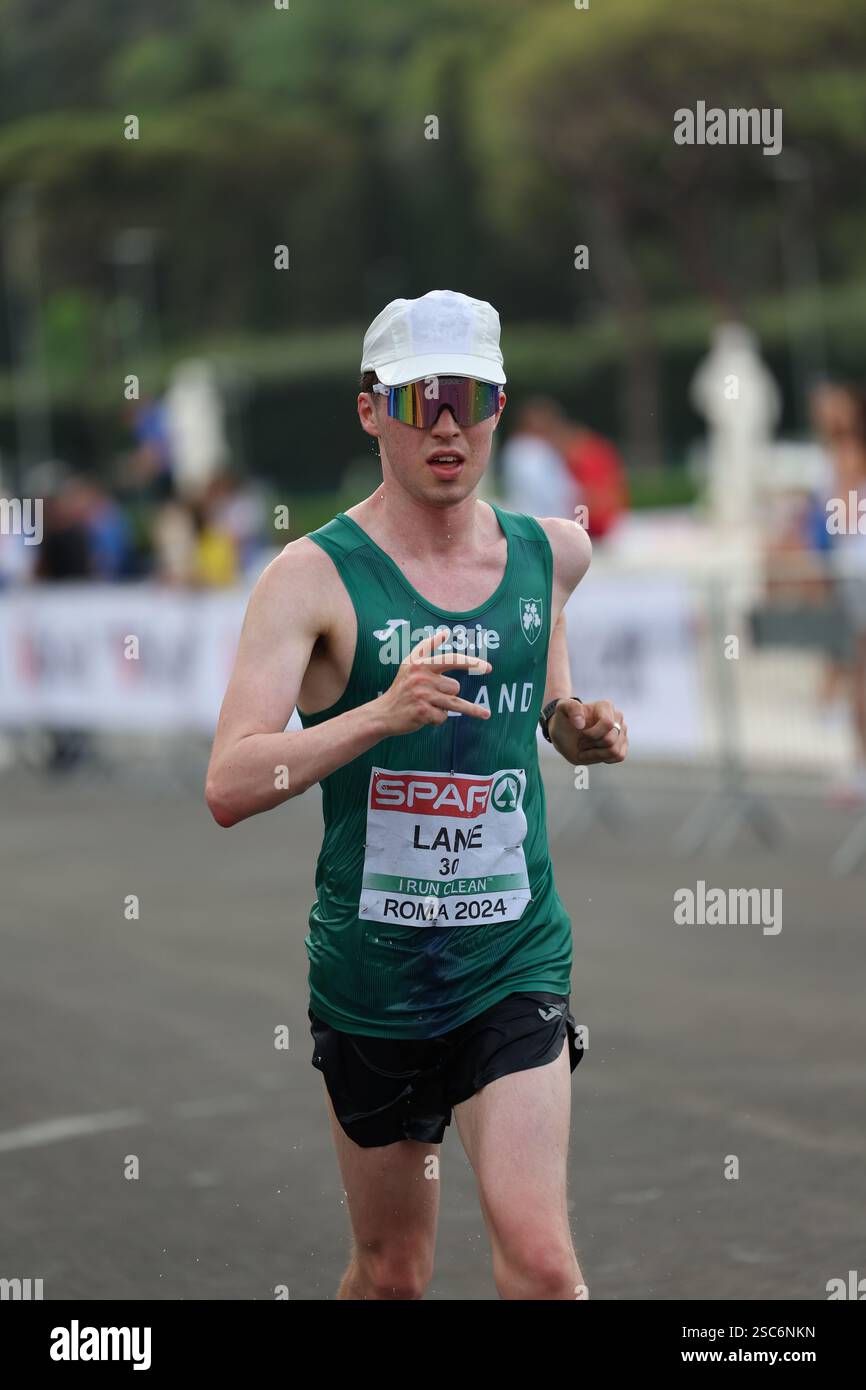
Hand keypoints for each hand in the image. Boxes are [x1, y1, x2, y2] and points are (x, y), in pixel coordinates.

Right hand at [375, 629, 492, 735]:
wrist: (383, 713)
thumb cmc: (400, 687)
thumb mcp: (409, 663)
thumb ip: (426, 646)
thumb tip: (445, 632)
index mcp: (420, 664)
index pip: (451, 659)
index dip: (471, 663)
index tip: (488, 668)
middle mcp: (421, 678)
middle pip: (454, 687)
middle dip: (447, 694)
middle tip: (429, 696)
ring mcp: (422, 696)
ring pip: (452, 703)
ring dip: (443, 707)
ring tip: (438, 708)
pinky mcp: (422, 712)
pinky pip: (443, 717)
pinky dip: (437, 719)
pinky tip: (423, 716)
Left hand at [550, 698, 627, 764]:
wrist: (566, 734)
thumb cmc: (564, 720)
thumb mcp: (562, 709)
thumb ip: (571, 708)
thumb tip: (581, 723)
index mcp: (605, 706)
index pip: (607, 724)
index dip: (592, 734)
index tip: (580, 733)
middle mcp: (617, 718)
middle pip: (610, 740)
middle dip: (591, 745)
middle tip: (581, 741)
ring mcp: (621, 732)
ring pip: (615, 751)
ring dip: (595, 753)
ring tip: (586, 747)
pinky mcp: (622, 745)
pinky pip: (619, 756)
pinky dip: (603, 758)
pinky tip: (594, 752)